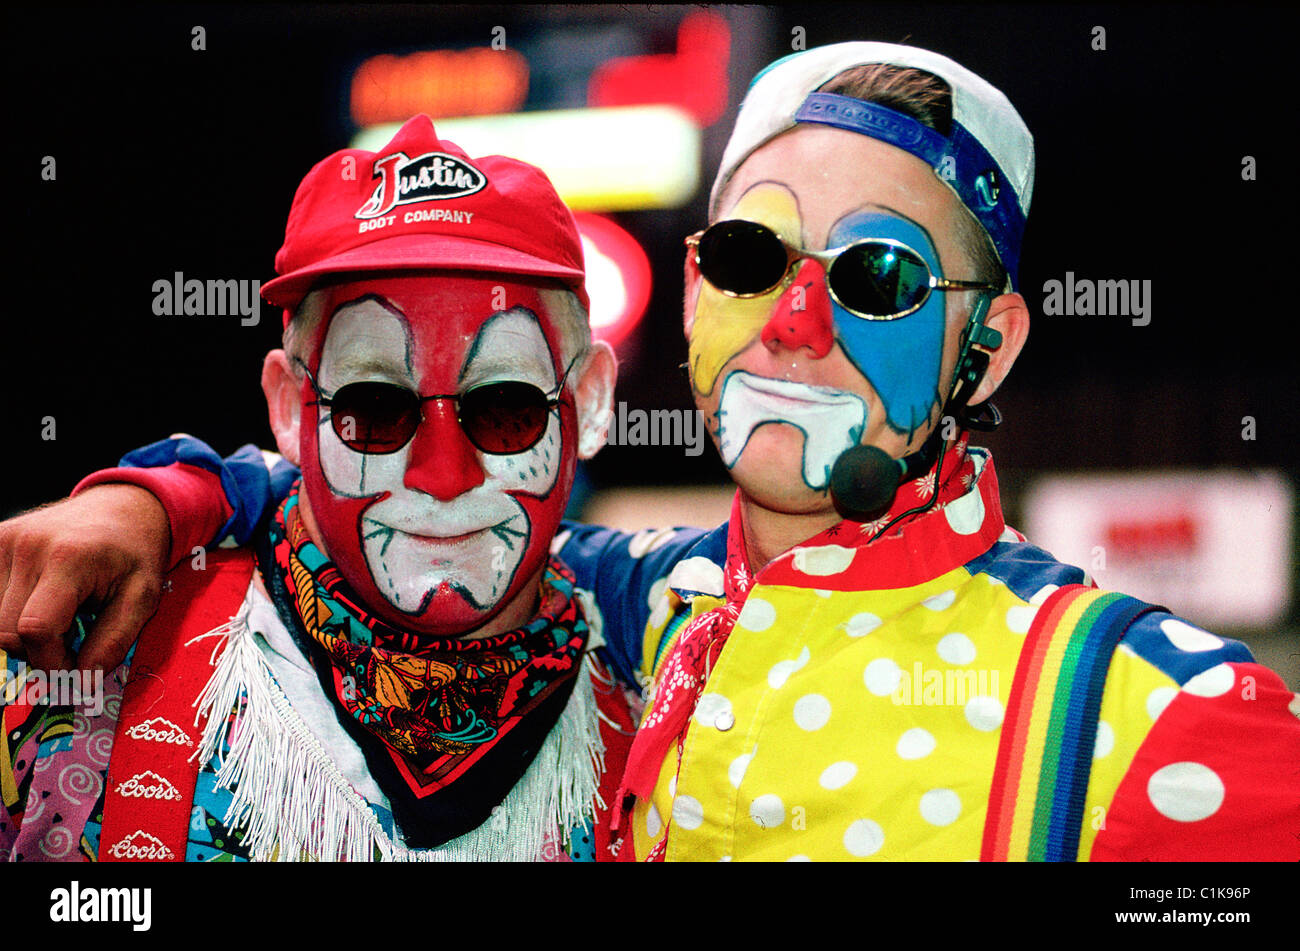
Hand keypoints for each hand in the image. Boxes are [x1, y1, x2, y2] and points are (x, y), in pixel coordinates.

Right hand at [0, 485, 171, 672]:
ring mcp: (4, 541)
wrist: (120, 508)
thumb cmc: (133, 554)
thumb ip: (114, 641)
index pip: (36, 629)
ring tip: (54, 621)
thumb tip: (83, 680)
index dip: (52, 662)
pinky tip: (34, 606)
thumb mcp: (143, 597)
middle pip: (5, 631)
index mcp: (69, 558)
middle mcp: (28, 546)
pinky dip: (5, 614)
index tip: (75, 670)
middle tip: (67, 647)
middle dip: (36, 652)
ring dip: (18, 634)